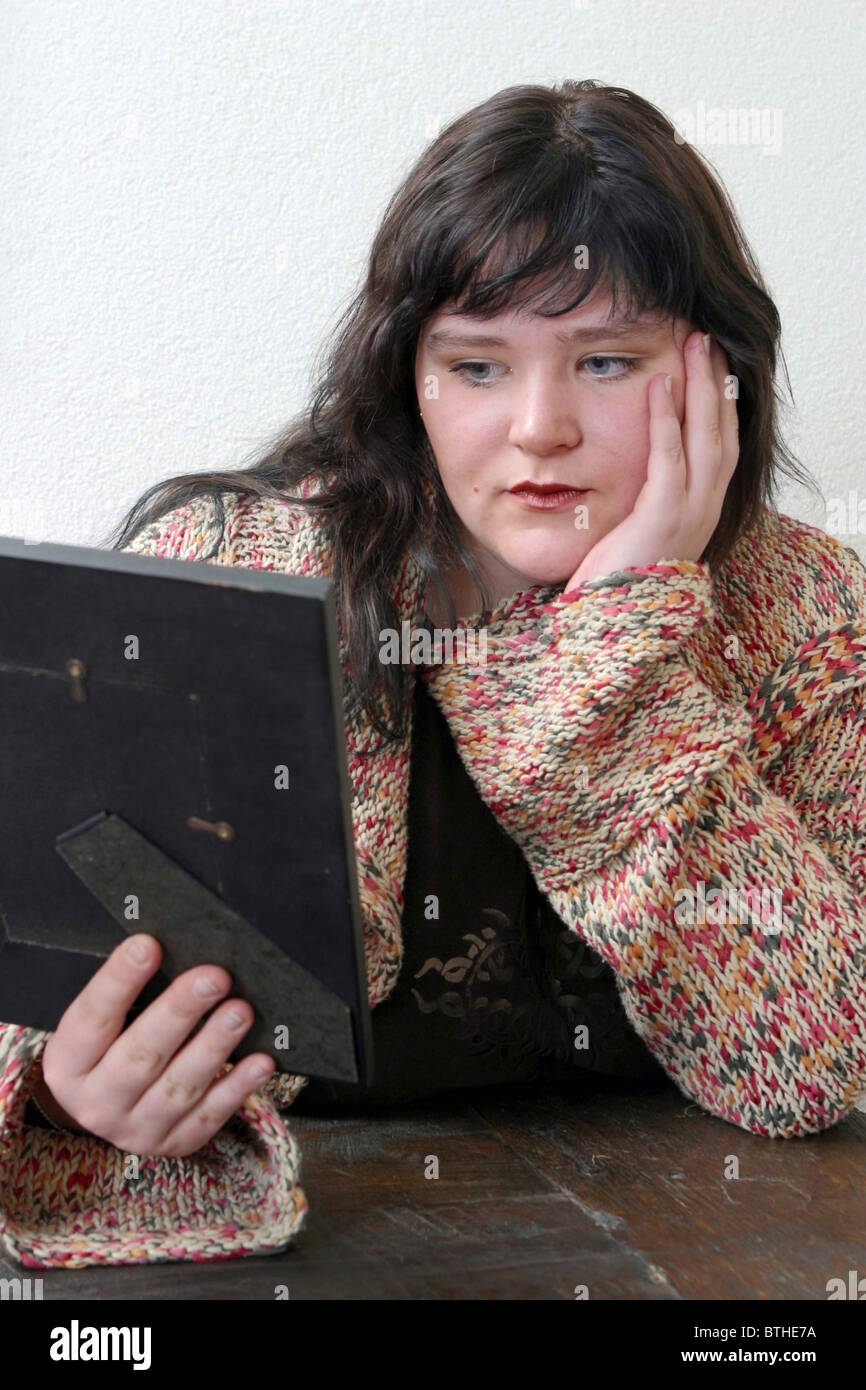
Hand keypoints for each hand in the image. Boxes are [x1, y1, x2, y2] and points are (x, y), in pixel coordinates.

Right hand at [33, 934, 274, 1156]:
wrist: (105, 1110)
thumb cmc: (107, 1050)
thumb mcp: (99, 1026)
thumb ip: (126, 993)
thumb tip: (166, 945)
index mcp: (69, 1064)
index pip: (92, 1019)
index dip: (119, 981)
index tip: (148, 945)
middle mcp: (98, 1101)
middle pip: (141, 1055)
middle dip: (180, 1012)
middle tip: (214, 977)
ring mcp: (136, 1128)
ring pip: (180, 1086)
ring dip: (215, 1046)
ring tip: (240, 1011)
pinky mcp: (174, 1142)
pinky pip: (210, 1115)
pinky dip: (239, 1087)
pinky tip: (260, 1061)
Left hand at [563, 330, 738, 589]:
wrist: (607, 630)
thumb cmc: (612, 585)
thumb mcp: (632, 533)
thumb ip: (638, 499)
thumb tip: (623, 471)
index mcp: (698, 513)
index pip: (719, 448)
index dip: (719, 406)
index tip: (710, 366)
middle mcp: (703, 512)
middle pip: (723, 433)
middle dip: (717, 384)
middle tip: (708, 339)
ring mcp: (688, 516)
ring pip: (706, 438)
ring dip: (701, 388)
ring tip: (693, 345)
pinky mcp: (662, 520)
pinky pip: (669, 460)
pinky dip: (666, 420)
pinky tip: (660, 385)